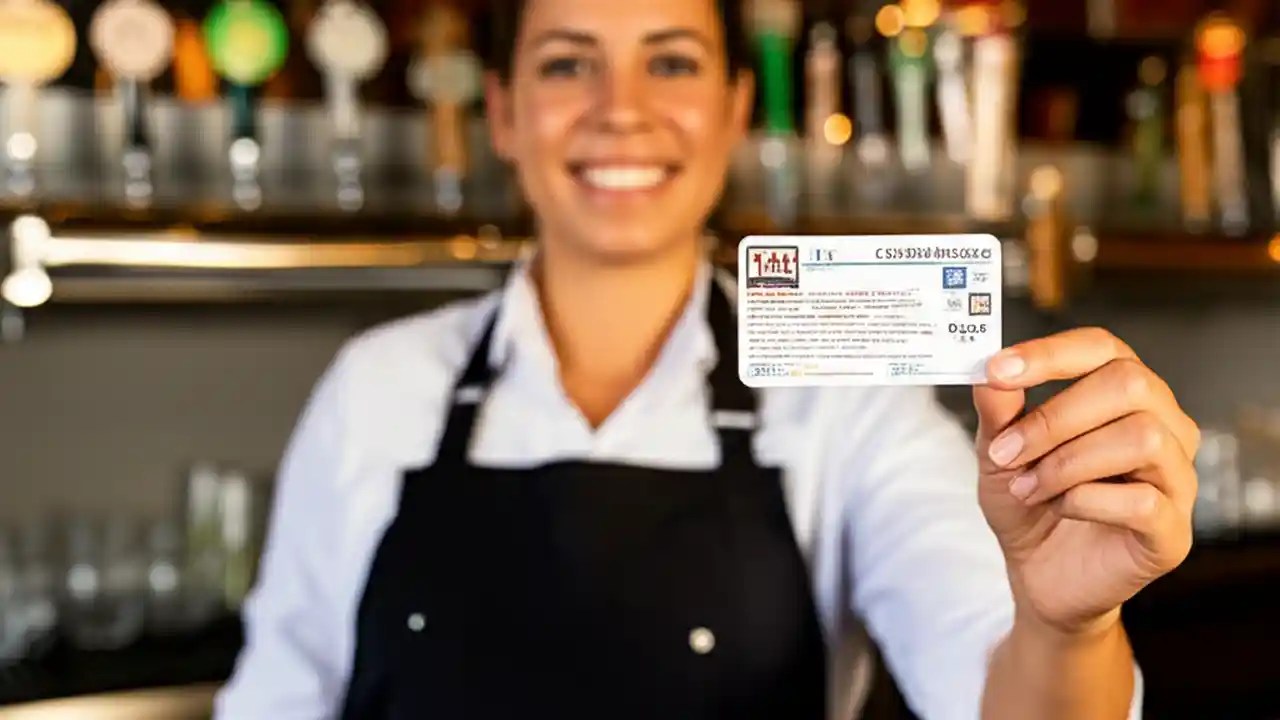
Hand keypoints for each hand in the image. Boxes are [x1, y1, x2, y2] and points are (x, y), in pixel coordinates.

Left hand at [973, 328, 1199, 635]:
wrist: (1039, 574)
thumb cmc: (1029, 501)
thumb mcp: (998, 452)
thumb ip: (997, 411)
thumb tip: (988, 374)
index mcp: (1123, 393)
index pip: (1102, 347)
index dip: (1051, 353)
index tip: (998, 370)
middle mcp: (1164, 425)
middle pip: (1129, 385)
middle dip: (1055, 417)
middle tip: (1006, 452)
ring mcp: (1177, 477)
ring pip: (1142, 438)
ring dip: (1066, 463)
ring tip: (1028, 488)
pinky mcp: (1174, 530)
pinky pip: (1143, 500)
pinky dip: (1087, 501)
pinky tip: (1061, 508)